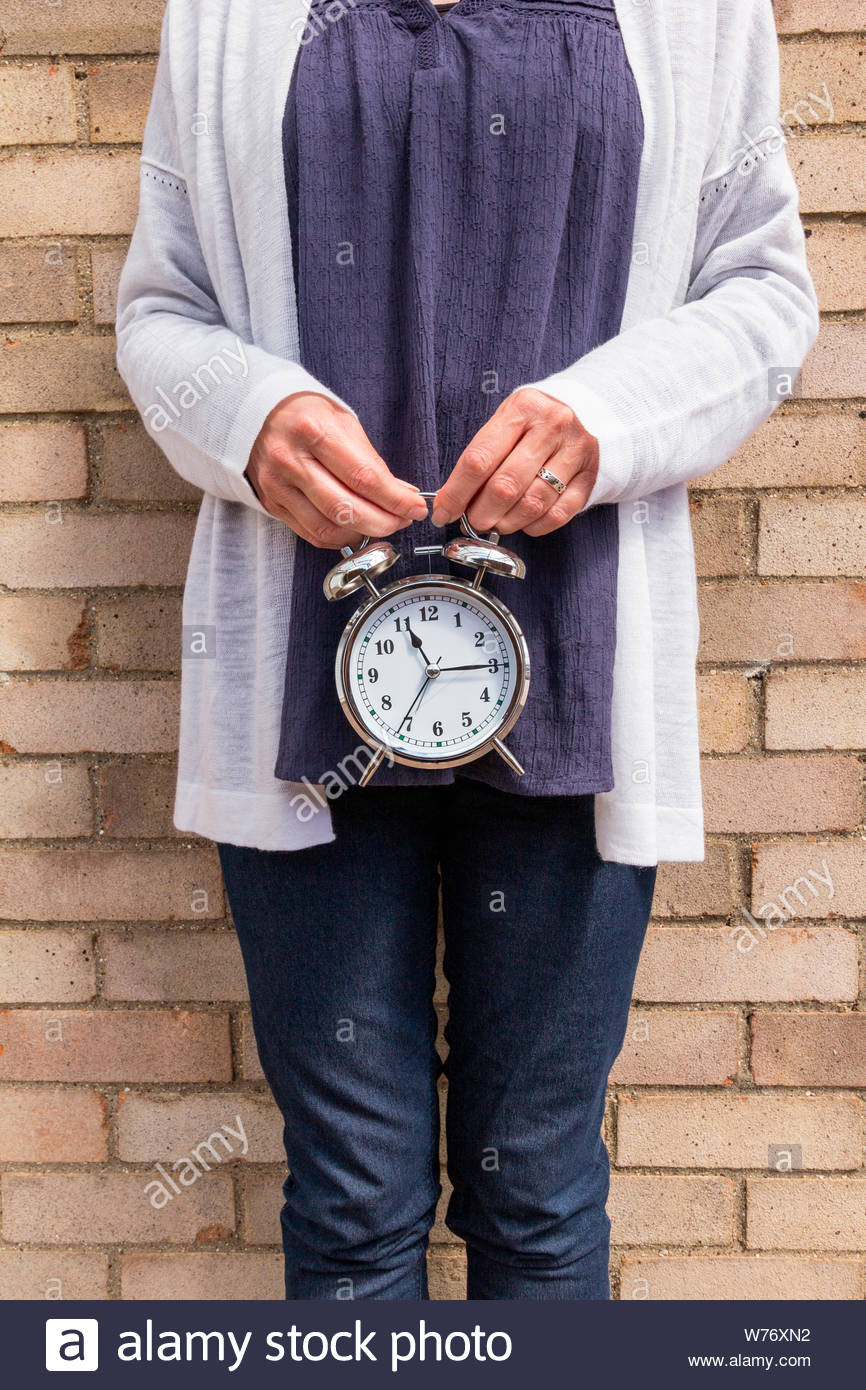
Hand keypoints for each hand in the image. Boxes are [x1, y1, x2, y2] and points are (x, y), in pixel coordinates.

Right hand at [246, 391, 428, 546]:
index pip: (363, 476)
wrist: (255, 413)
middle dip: (383, 521)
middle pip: (345, 507)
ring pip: (327, 526)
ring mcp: (278, 485)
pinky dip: (339, 537)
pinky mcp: (272, 503)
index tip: (415, 507)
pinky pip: (310, 532)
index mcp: (312, 430)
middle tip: (403, 520)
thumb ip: (370, 460)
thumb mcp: (342, 421)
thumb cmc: (305, 414)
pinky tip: (356, 529)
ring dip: (363, 533)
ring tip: (382, 524)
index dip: (395, 499)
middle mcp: (291, 460)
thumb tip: (401, 494)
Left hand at [431, 387, 598, 536]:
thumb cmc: (533, 424)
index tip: (444, 512)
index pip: (479, 459)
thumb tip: (450, 500)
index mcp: (522, 409)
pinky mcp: (590, 476)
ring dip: (506, 523)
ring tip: (496, 522)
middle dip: (481, 513)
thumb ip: (480, 458)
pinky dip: (534, 526)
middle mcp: (552, 426)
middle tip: (473, 520)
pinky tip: (523, 522)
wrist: (585, 414)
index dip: (456, 493)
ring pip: (532, 504)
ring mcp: (575, 451)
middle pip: (505, 486)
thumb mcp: (504, 424)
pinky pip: (558, 515)